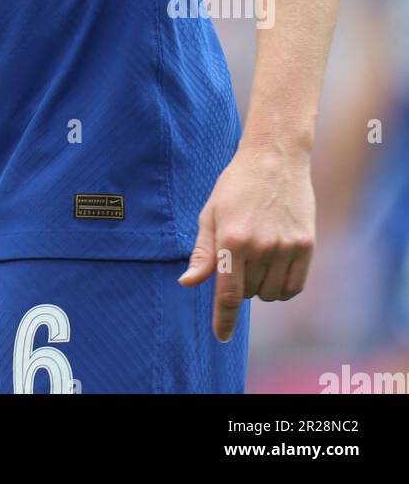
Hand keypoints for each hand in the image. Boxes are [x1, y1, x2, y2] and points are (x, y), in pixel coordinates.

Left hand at [177, 143, 315, 341]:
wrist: (275, 157)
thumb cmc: (236, 185)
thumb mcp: (211, 213)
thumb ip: (203, 252)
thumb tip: (187, 283)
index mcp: (231, 239)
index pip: (228, 294)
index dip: (224, 319)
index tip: (221, 336)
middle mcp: (260, 247)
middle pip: (249, 293)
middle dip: (240, 284)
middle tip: (239, 256)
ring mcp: (286, 247)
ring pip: (271, 293)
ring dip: (261, 286)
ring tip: (257, 256)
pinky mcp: (306, 245)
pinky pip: (294, 287)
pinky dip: (282, 286)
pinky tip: (275, 267)